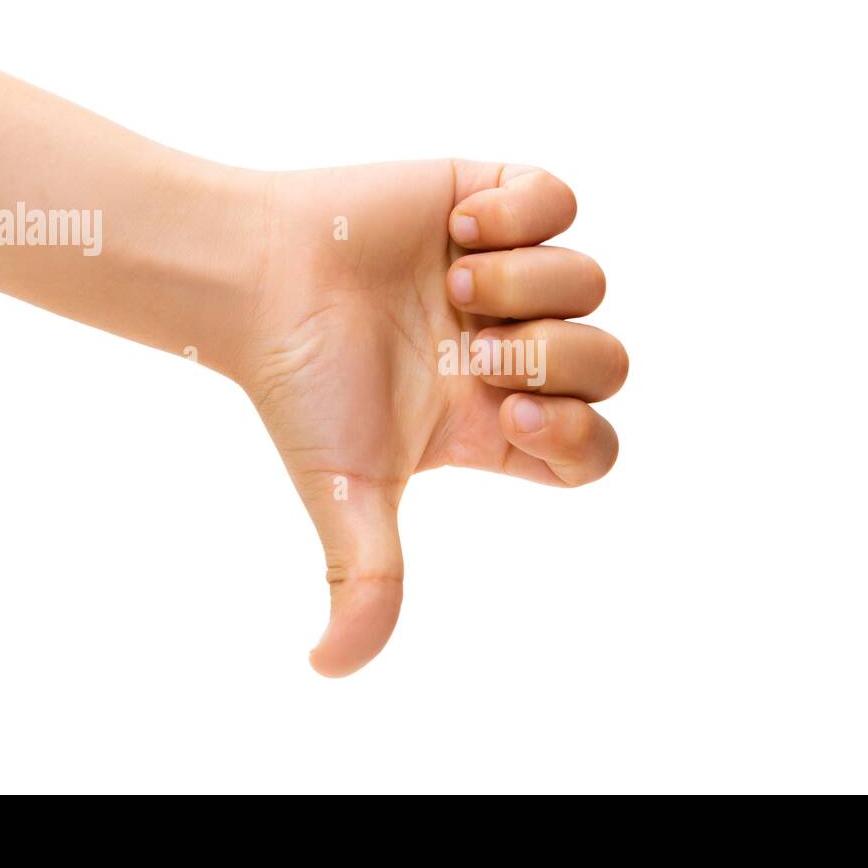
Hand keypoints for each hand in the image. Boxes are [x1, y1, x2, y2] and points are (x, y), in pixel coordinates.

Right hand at [240, 159, 627, 675]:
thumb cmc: (302, 386)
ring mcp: (508, 275)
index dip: (581, 436)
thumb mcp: (344, 492)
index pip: (595, 447)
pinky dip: (524, 210)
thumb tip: (331, 670)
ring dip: (527, 283)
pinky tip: (462, 226)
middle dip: (556, 357)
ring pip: (592, 281)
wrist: (257, 279)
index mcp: (495, 422)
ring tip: (451, 283)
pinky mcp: (491, 201)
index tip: (512, 415)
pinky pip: (561, 197)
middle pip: (611, 362)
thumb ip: (367, 580)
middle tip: (473, 348)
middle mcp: (514, 351)